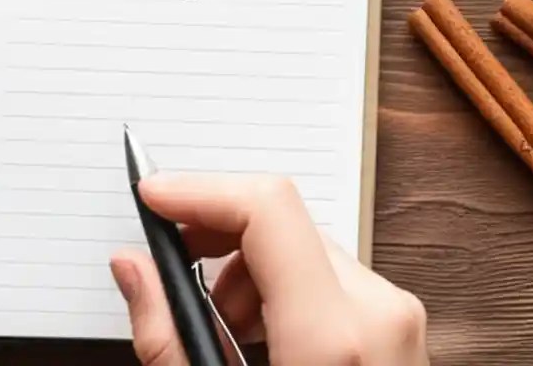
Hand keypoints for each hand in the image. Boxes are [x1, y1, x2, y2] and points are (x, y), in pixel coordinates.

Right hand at [111, 174, 427, 364]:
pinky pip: (328, 277)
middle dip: (215, 240)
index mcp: (334, 336)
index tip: (152, 197)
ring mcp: (398, 320)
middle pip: (280, 223)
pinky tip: (256, 343)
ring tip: (220, 334)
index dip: (199, 190)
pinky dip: (280, 291)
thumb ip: (165, 335)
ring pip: (302, 247)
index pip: (267, 208)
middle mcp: (379, 314)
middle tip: (173, 276)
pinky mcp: (398, 330)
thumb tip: (133, 270)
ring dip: (246, 272)